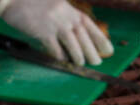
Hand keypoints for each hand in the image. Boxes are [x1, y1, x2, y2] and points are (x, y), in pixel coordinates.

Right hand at [0, 0, 115, 65]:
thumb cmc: (31, 3)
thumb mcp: (54, 5)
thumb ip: (65, 17)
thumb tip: (75, 35)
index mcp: (68, 8)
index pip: (89, 24)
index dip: (100, 37)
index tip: (108, 49)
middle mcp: (65, 15)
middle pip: (83, 36)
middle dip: (92, 51)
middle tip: (97, 62)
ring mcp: (54, 23)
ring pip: (72, 44)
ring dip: (78, 56)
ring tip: (81, 64)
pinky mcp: (42, 31)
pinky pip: (55, 48)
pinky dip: (60, 56)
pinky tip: (62, 61)